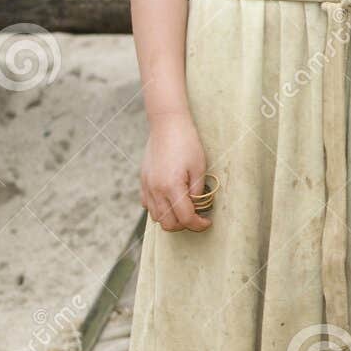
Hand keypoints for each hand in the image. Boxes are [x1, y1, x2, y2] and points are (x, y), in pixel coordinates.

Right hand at [141, 113, 210, 232]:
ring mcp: (146, 186)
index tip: (207, 222)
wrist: (167, 125)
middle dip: (184, 225)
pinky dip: (160, 209)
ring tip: (186, 209)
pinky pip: (148, 205)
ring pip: (156, 217)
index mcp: (171, 187)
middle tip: (197, 217)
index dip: (198, 224)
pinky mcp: (142, 182)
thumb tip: (197, 207)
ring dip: (171, 218)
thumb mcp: (199, 167)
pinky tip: (171, 200)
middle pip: (168, 223)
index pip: (184, 218)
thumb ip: (197, 191)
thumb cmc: (187, 143)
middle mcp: (156, 190)